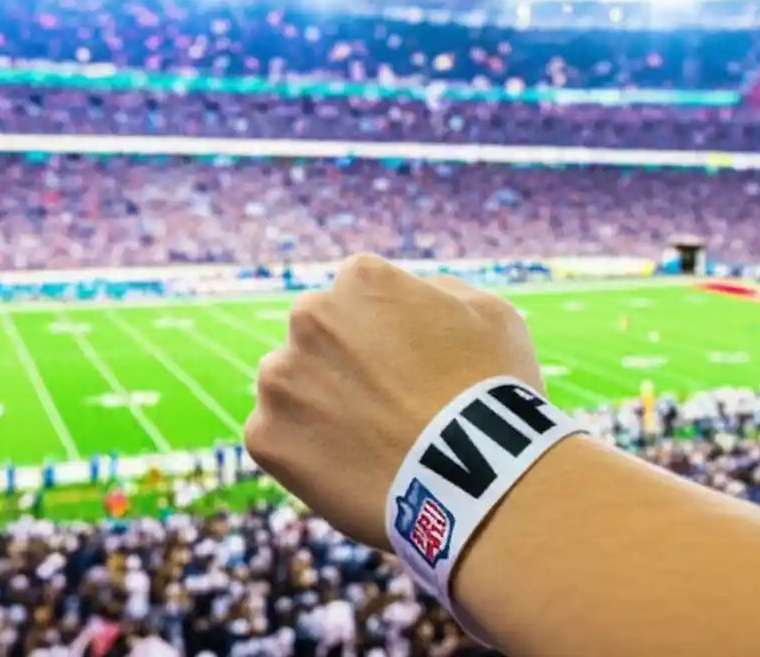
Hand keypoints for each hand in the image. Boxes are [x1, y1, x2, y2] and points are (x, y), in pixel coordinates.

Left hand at [245, 254, 543, 548]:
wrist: (476, 479)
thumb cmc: (494, 391)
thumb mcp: (490, 314)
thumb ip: (439, 292)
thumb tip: (414, 294)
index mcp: (361, 279)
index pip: (362, 299)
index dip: (390, 336)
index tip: (411, 368)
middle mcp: (309, 316)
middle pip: (320, 338)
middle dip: (346, 366)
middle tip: (389, 407)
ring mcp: (281, 378)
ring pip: (293, 388)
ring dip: (319, 407)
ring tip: (369, 444)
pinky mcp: (265, 437)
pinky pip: (279, 441)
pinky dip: (306, 455)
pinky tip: (350, 469)